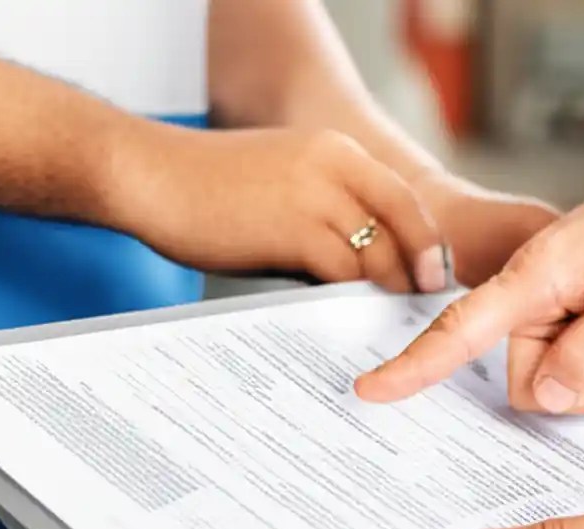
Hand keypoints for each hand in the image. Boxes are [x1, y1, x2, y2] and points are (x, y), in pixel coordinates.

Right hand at [107, 124, 446, 292]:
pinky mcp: (295, 230)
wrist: (151, 176)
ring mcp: (317, 196)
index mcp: (336, 151)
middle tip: (423, 306)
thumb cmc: (207, 190)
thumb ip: (325, 212)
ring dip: (385, 292)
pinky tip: (347, 321)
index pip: (404, 198)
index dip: (426, 240)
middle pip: (404, 225)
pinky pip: (343, 273)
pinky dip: (351, 300)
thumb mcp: (283, 182)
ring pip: (377, 254)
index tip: (433, 275)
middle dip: (418, 271)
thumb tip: (358, 267)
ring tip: (385, 322)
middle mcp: (335, 166)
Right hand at [354, 99, 583, 412]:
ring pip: (552, 379)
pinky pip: (570, 365)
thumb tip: (544, 397)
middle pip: (527, 380)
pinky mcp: (563, 312)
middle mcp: (530, 291)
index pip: (459, 328)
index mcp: (534, 278)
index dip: (414, 364)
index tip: (371, 389)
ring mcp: (546, 304)